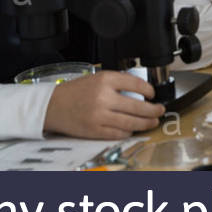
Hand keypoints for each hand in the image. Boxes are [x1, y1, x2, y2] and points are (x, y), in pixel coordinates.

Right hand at [43, 71, 164, 139]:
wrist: (52, 106)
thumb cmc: (74, 92)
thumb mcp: (97, 78)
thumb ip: (117, 82)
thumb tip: (140, 91)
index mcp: (104, 80)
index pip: (136, 84)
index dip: (149, 90)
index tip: (153, 93)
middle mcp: (103, 97)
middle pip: (137, 106)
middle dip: (153, 110)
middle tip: (160, 110)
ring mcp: (99, 116)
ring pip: (131, 122)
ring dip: (145, 123)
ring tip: (153, 121)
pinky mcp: (94, 131)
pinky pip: (118, 133)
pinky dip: (128, 132)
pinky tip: (133, 129)